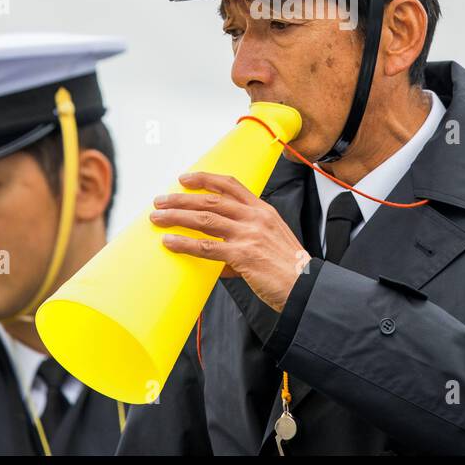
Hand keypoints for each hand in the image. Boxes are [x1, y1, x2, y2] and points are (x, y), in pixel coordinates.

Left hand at [150, 172, 311, 312]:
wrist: (306, 286)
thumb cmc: (289, 268)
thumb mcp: (272, 240)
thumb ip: (245, 239)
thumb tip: (217, 252)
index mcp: (263, 210)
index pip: (231, 185)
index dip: (205, 179)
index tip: (186, 178)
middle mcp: (255, 218)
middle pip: (211, 200)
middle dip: (181, 199)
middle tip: (160, 201)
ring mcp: (249, 235)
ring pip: (205, 218)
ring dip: (177, 217)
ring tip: (157, 217)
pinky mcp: (243, 255)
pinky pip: (206, 247)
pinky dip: (184, 243)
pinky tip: (170, 242)